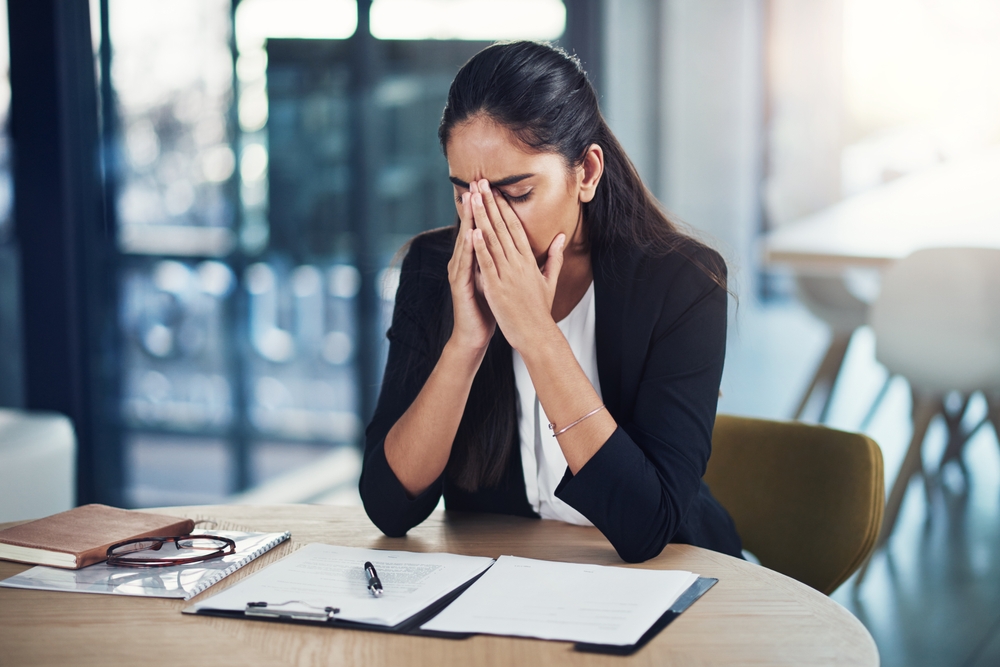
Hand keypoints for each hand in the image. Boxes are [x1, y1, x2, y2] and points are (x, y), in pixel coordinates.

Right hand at [447, 191, 495, 350]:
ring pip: (465, 241)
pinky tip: (471, 233)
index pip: (481, 228)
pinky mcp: (459, 285)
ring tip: (471, 199)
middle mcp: (464, 262)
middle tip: (477, 181)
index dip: (487, 208)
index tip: (493, 186)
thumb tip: (512, 244)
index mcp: (476, 259)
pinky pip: (464, 263)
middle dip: (475, 205)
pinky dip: (468, 247)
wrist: (475, 335)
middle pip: (470, 229)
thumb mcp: (497, 280)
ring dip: (469, 220)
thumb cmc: (487, 308)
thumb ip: (503, 260)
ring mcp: (459, 272)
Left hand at [469, 179, 565, 351]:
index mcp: (529, 260)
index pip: (515, 227)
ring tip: (473, 196)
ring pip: (492, 240)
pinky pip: (487, 263)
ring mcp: (507, 274)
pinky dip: (480, 246)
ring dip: (482, 216)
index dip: (504, 206)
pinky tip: (473, 230)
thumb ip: (554, 257)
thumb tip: (561, 236)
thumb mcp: (550, 280)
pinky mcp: (497, 288)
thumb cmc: (541, 309)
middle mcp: (518, 263)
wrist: (536, 334)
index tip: (495, 190)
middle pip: (502, 226)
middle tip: (481, 182)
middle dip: (490, 203)